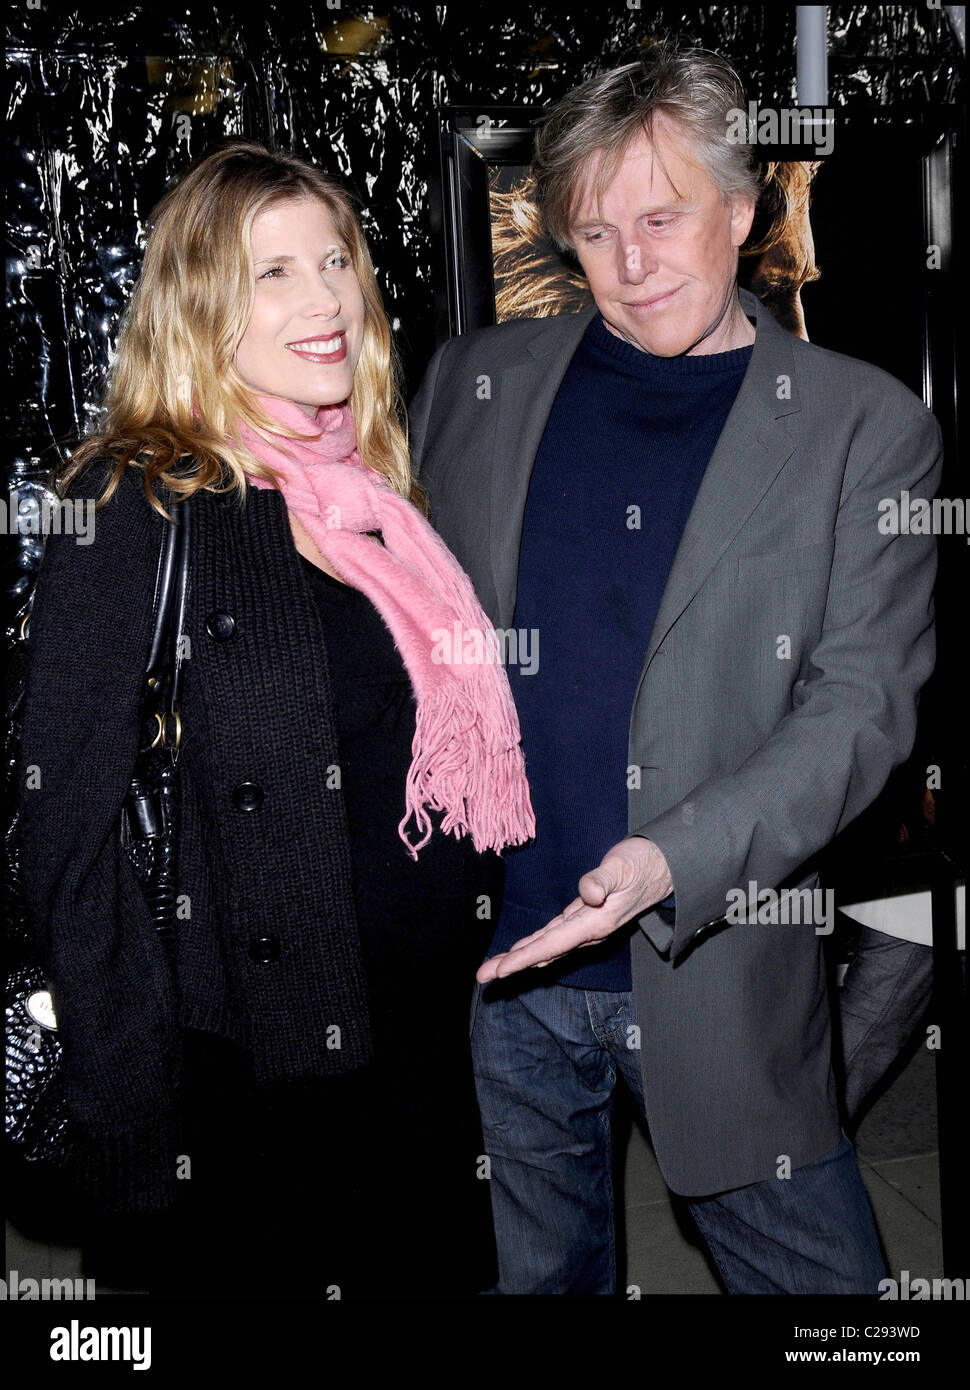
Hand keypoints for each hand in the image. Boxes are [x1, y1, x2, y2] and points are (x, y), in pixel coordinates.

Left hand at [477, 837, 672, 981]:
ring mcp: (587, 927)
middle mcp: (589, 931)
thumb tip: (588, 892)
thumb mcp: (622, 866)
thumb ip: (603, 879)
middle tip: (483, 976)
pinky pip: (555, 936)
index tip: (500, 970)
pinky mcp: (585, 918)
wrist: (663, 867)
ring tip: (496, 968)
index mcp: (594, 923)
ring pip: (548, 946)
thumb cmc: (641, 864)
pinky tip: (524, 951)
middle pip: (544, 951)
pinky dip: (536, 945)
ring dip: (521, 957)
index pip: (552, 944)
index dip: (524, 957)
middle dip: (513, 964)